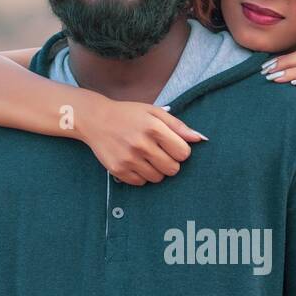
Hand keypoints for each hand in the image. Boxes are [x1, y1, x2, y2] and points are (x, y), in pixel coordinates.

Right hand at [75, 94, 207, 184]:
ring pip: (158, 178)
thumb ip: (178, 125)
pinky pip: (141, 182)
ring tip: (146, 157)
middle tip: (160, 153)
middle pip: (173, 169)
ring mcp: (128, 159)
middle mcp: (141, 144)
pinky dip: (141, 175)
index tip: (172, 146)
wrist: (95, 119)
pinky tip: (135, 162)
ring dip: (156, 170)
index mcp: (153, 128)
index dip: (180, 151)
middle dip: (170, 163)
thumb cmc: (129, 115)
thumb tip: (200, 139)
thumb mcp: (154, 112)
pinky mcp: (118, 170)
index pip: (183, 153)